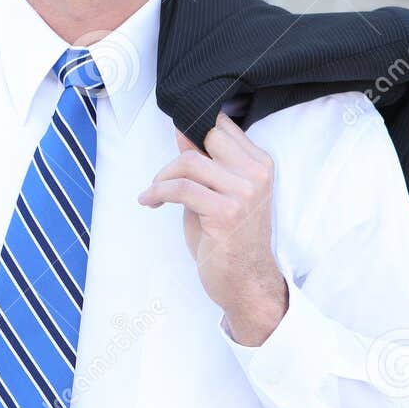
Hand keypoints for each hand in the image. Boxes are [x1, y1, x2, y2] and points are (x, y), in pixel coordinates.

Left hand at [136, 112, 287, 345]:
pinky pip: (181, 189)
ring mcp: (244, 193)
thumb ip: (205, 162)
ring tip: (153, 193)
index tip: (173, 142)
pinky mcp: (226, 212)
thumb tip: (181, 130)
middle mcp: (256, 174)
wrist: (245, 281)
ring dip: (162, 177)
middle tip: (162, 176)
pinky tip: (149, 202)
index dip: (193, 127)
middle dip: (177, 153)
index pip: (223, 126)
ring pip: (189, 162)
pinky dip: (157, 193)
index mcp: (259, 164)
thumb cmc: (229, 239)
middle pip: (207, 135)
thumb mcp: (217, 192)